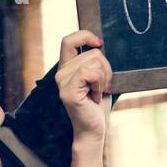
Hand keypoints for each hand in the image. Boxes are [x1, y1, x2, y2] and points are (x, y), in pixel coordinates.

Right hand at [55, 30, 111, 145]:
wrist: (93, 130)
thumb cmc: (97, 106)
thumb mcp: (98, 79)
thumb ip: (95, 62)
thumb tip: (101, 43)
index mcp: (66, 68)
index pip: (68, 40)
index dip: (84, 35)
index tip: (99, 42)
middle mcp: (60, 73)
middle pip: (93, 52)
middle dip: (106, 68)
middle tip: (101, 87)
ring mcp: (62, 82)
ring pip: (94, 61)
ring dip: (104, 78)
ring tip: (97, 93)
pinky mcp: (68, 91)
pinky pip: (91, 73)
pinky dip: (100, 83)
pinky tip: (95, 96)